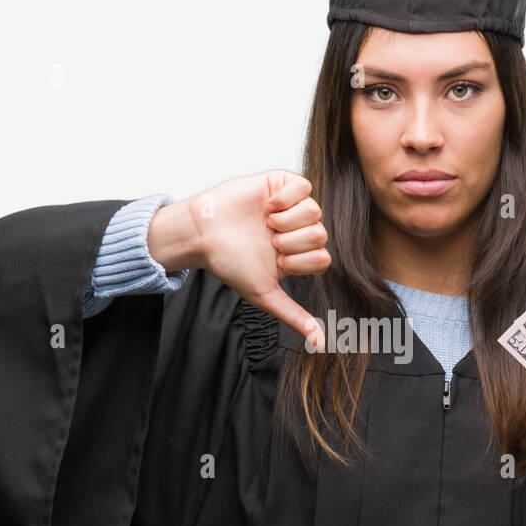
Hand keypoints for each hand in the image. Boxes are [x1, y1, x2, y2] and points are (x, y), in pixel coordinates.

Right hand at [152, 170, 330, 346]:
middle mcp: (298, 230)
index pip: (322, 258)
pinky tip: (267, 205)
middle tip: (268, 241)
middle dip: (291, 242)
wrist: (204, 234)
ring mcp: (292, 206)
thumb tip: (318, 342)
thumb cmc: (231, 263)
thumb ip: (292, 315)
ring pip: (314, 211)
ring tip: (265, 223)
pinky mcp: (281, 183)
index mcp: (298, 255)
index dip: (298, 261)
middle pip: (320, 235)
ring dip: (286, 220)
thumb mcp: (264, 294)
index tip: (275, 260)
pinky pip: (304, 186)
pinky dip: (285, 198)